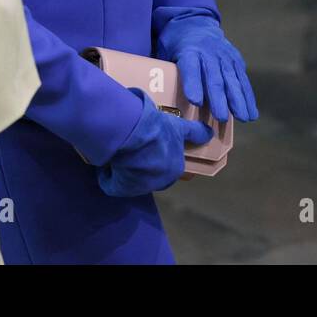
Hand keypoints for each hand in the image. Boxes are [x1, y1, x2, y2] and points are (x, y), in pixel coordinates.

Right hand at [97, 90, 213, 196]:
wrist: (132, 133)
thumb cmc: (158, 130)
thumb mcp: (179, 127)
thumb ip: (194, 132)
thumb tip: (210, 135)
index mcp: (176, 169)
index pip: (172, 170)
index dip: (162, 160)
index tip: (153, 151)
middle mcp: (160, 183)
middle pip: (151, 177)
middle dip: (144, 169)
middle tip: (134, 150)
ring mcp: (138, 188)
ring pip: (131, 181)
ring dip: (125, 171)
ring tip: (118, 153)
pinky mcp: (120, 189)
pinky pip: (112, 184)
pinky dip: (108, 175)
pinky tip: (106, 162)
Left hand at [155, 16, 258, 122]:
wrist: (196, 22)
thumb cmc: (176, 43)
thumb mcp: (165, 50)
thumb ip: (164, 70)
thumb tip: (156, 98)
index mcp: (189, 51)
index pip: (191, 67)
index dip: (193, 84)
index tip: (195, 101)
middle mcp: (209, 53)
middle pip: (214, 77)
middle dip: (219, 98)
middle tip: (221, 117)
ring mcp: (225, 56)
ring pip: (232, 79)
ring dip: (239, 100)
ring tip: (243, 118)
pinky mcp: (236, 59)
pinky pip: (242, 79)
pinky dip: (248, 96)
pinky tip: (252, 113)